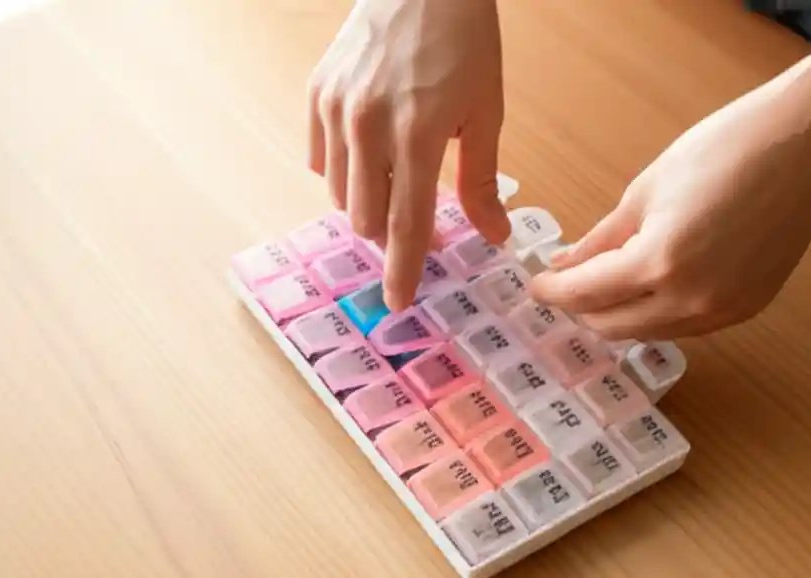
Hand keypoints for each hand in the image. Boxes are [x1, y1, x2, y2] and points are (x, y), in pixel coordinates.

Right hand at [308, 0, 510, 309]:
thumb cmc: (463, 42)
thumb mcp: (486, 111)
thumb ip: (481, 181)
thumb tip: (493, 236)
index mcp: (417, 134)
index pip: (406, 223)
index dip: (403, 268)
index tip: (399, 302)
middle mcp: (367, 126)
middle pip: (368, 216)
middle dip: (391, 232)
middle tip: (418, 222)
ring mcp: (336, 109)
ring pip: (340, 193)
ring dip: (368, 204)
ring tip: (396, 182)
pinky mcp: (316, 94)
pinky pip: (319, 160)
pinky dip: (343, 172)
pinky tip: (368, 157)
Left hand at [530, 82, 810, 339]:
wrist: (803, 145)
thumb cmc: (723, 150)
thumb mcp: (646, 190)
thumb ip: (602, 239)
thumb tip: (565, 265)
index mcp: (658, 262)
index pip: (586, 294)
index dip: (553, 291)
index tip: (537, 285)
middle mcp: (691, 300)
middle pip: (614, 326)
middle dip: (582, 309)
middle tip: (566, 286)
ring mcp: (724, 311)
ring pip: (651, 332)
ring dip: (621, 315)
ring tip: (605, 287)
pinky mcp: (748, 309)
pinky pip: (688, 326)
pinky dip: (660, 313)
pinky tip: (652, 287)